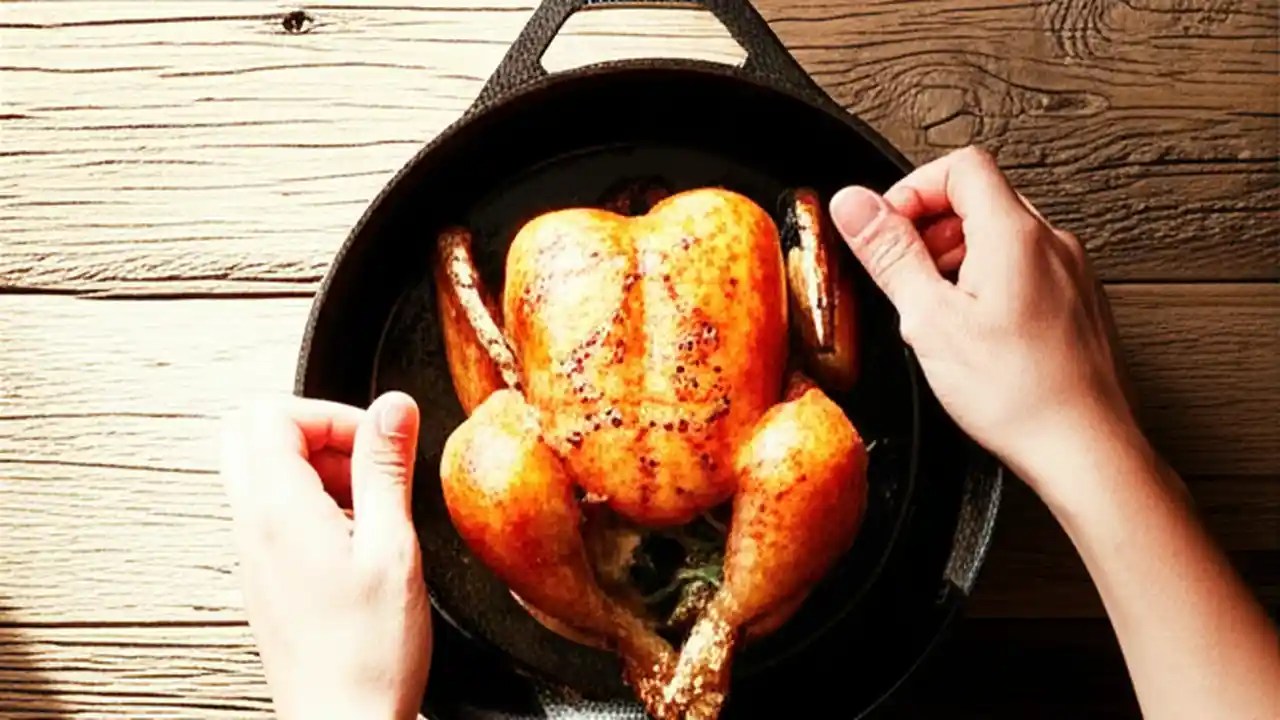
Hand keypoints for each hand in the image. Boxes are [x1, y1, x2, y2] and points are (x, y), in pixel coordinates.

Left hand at [220, 391, 430, 719]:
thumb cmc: (368, 655)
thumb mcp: (392, 547)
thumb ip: (387, 468)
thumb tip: (393, 407)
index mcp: (278, 509)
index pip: (273, 412)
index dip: (332, 413)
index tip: (377, 440)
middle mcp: (252, 527)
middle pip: (251, 432)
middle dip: (313, 430)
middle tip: (362, 461)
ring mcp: (252, 553)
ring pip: (259, 470)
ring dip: (313, 466)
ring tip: (365, 504)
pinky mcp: (263, 576)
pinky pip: (270, 511)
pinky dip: (309, 502)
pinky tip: (355, 538)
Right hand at [828, 146, 1136, 499]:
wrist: (1085, 450)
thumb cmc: (1017, 394)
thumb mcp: (929, 319)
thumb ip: (889, 253)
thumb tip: (854, 204)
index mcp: (1014, 234)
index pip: (961, 167)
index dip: (913, 189)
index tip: (888, 229)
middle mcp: (1052, 243)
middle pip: (981, 198)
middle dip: (932, 229)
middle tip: (908, 277)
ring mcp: (1072, 273)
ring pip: (1005, 236)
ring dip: (961, 258)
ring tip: (941, 312)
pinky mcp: (1080, 304)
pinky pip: (1029, 269)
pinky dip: (993, 284)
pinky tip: (978, 334)